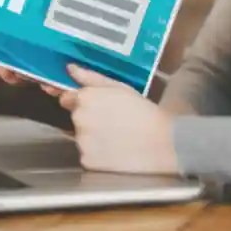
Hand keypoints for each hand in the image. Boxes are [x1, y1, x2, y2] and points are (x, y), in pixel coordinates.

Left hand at [59, 64, 179, 174]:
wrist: (163, 144)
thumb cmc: (145, 113)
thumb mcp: (121, 88)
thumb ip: (92, 78)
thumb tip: (71, 69)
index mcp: (86, 98)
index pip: (67, 98)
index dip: (81, 103)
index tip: (97, 108)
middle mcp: (79, 119)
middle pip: (76, 119)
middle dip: (89, 120)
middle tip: (114, 123)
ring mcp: (82, 142)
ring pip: (82, 139)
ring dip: (93, 139)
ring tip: (118, 139)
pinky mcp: (87, 162)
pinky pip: (88, 157)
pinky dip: (99, 156)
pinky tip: (116, 153)